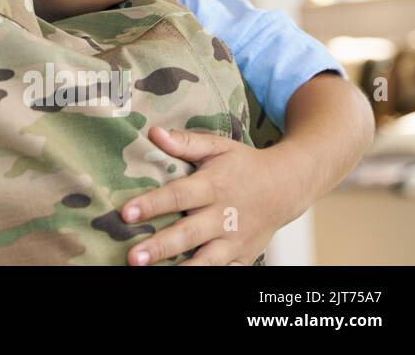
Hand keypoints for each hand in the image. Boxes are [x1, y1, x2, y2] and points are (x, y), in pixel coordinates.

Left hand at [119, 127, 297, 265]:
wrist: (287, 186)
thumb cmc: (243, 165)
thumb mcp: (218, 147)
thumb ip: (185, 142)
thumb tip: (154, 132)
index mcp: (214, 186)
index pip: (178, 196)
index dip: (152, 204)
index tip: (126, 213)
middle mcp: (224, 216)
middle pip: (188, 234)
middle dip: (160, 246)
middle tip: (132, 257)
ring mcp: (236, 240)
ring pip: (206, 260)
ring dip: (180, 269)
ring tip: (150, 276)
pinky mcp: (244, 257)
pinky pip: (225, 272)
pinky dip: (207, 278)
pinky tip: (182, 282)